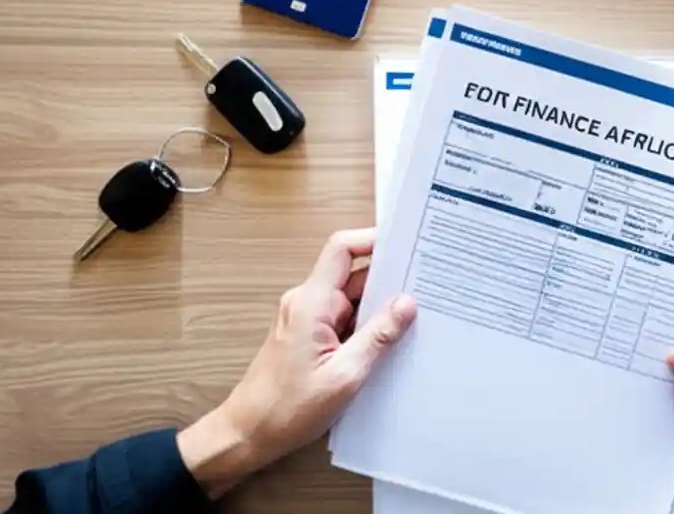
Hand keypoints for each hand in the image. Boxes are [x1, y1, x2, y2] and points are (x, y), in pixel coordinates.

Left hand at [177, 228, 417, 497]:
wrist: (247, 434)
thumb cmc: (287, 409)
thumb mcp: (344, 376)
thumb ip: (378, 336)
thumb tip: (407, 303)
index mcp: (312, 303)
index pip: (342, 249)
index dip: (373, 239)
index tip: (406, 245)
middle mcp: (308, 303)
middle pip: (355, 274)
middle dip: (390, 279)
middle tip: (427, 288)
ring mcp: (308, 319)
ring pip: (353, 299)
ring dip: (381, 308)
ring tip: (415, 320)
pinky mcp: (310, 336)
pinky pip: (346, 318)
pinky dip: (368, 325)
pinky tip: (390, 341)